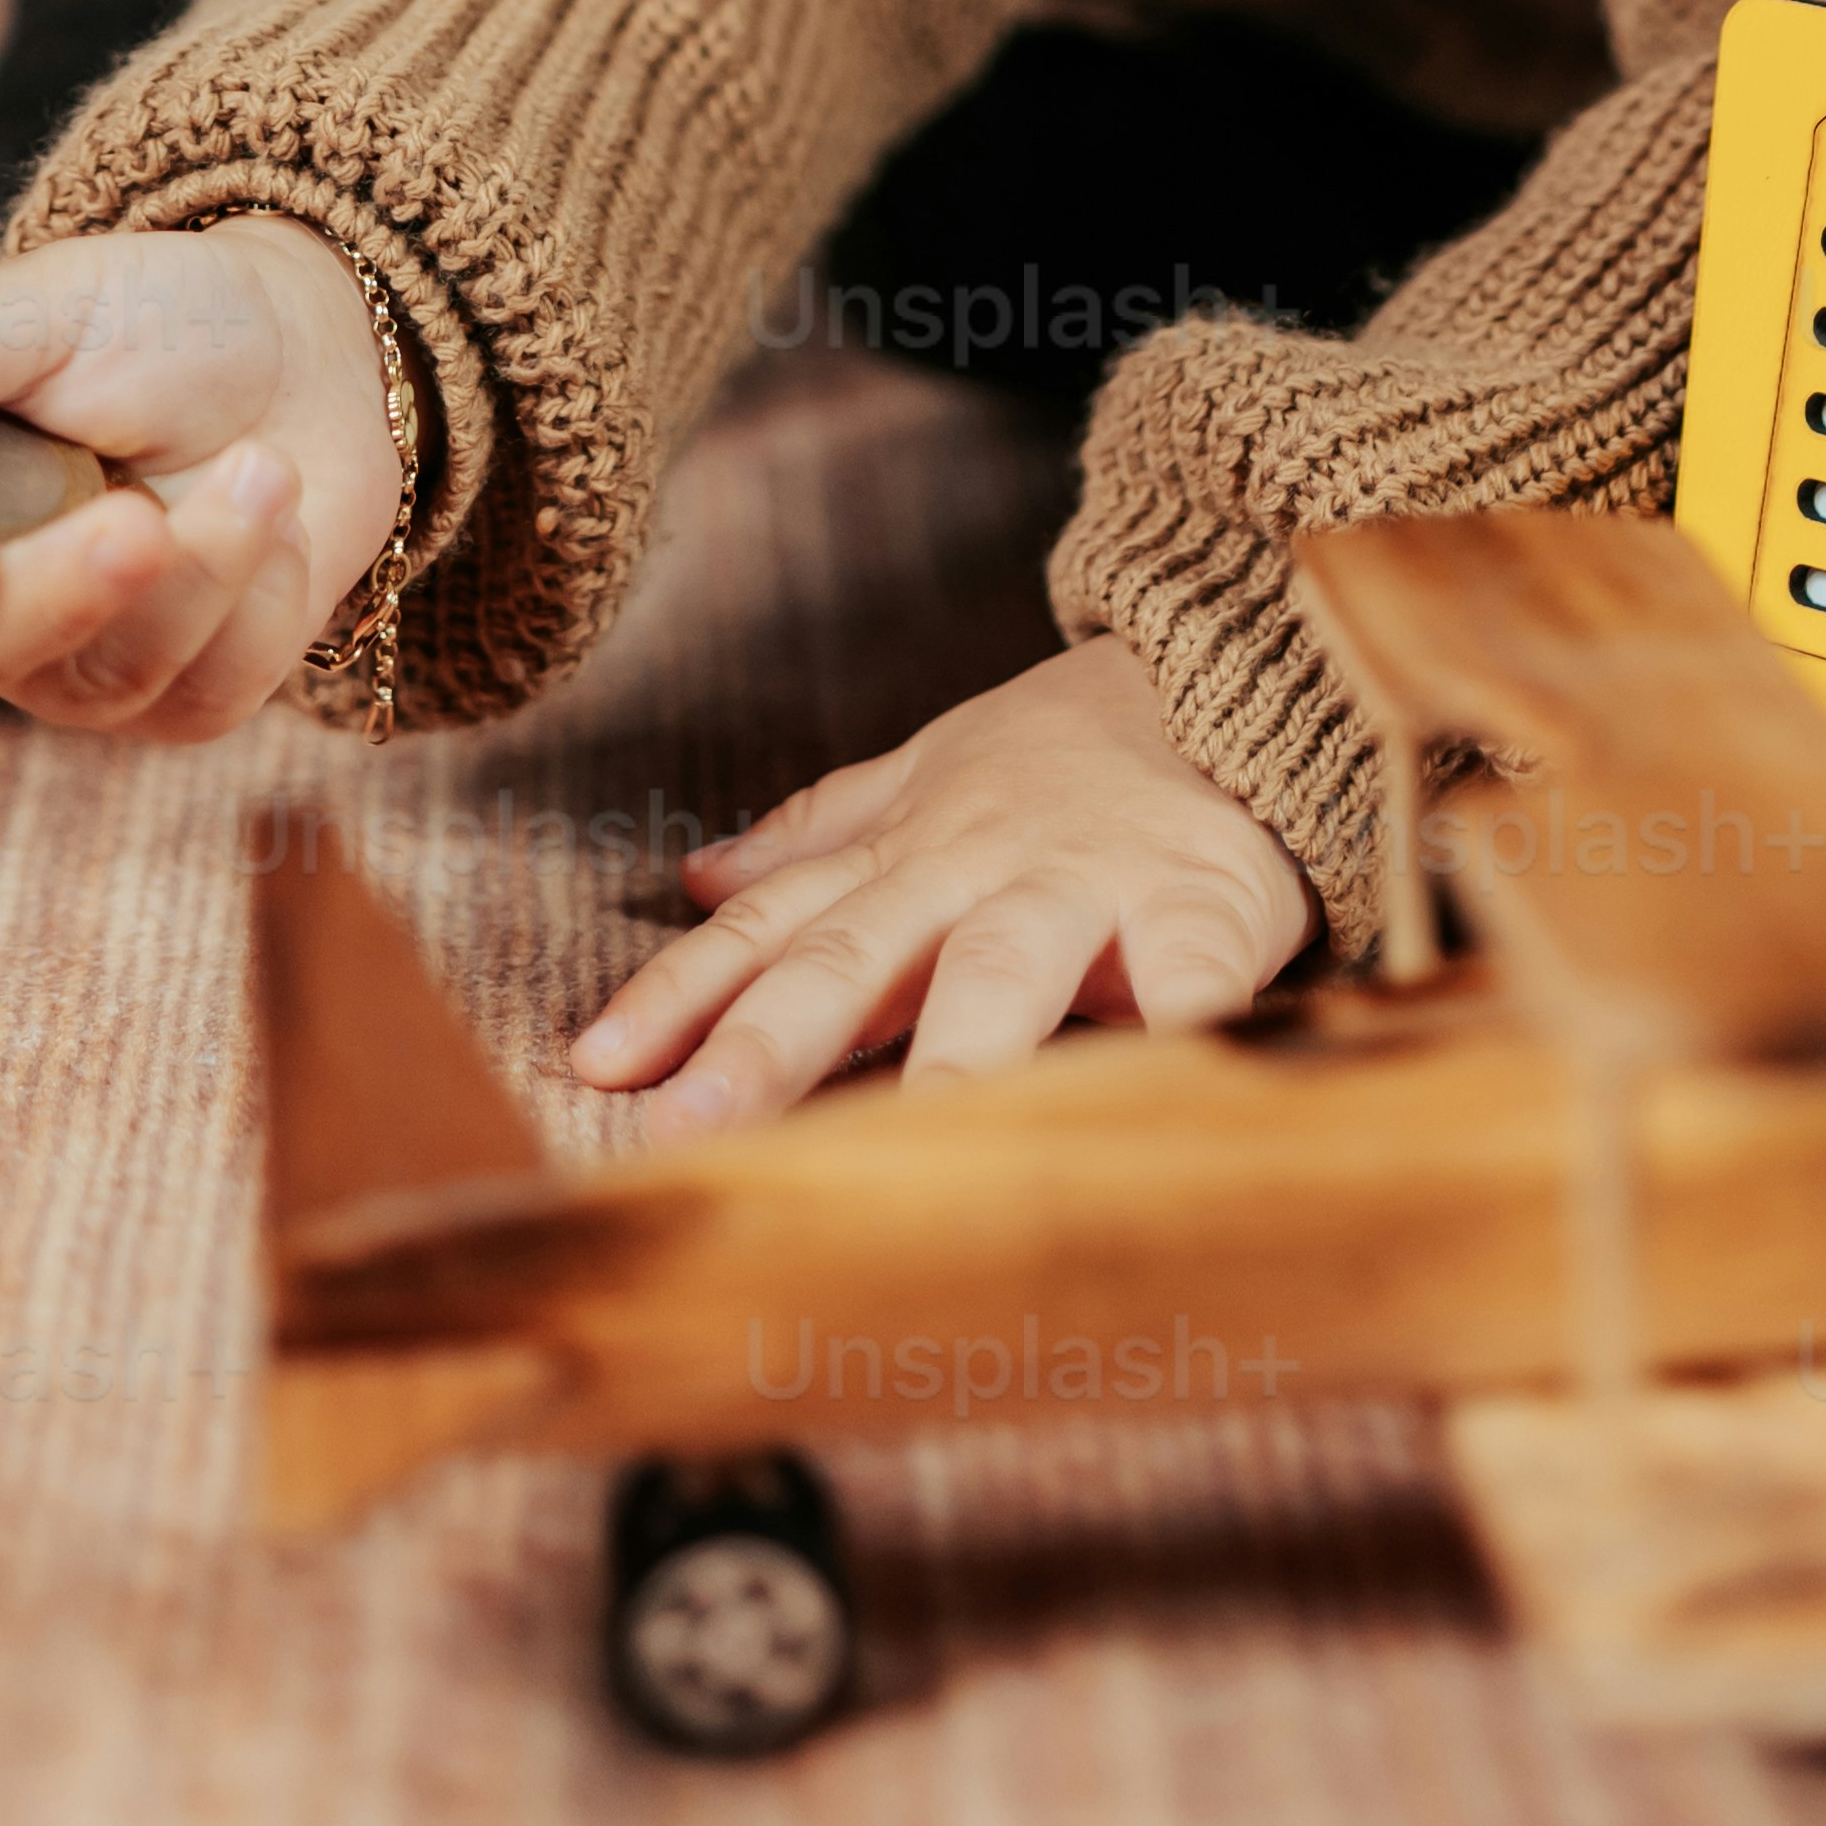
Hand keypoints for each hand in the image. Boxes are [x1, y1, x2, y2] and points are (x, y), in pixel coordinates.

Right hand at [0, 217, 404, 738]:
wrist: (312, 355)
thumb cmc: (162, 323)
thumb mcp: (57, 309)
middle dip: (68, 587)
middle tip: (142, 523)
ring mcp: (77, 663)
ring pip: (109, 676)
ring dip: (203, 568)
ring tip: (264, 466)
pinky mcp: (182, 697)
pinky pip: (212, 689)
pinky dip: (266, 594)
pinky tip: (277, 514)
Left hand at [570, 638, 1314, 1132]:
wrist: (1231, 669)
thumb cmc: (1071, 754)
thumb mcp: (931, 776)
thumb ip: (821, 834)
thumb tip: (697, 877)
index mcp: (906, 854)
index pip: (772, 929)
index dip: (680, 996)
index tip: (594, 1068)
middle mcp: (975, 868)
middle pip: (855, 960)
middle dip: (766, 1047)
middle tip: (685, 1133)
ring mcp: (1087, 884)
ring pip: (1002, 971)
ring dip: (950, 1060)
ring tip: (898, 1157)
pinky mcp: (1203, 904)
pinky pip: (1187, 979)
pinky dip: (1175, 1035)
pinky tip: (1150, 1107)